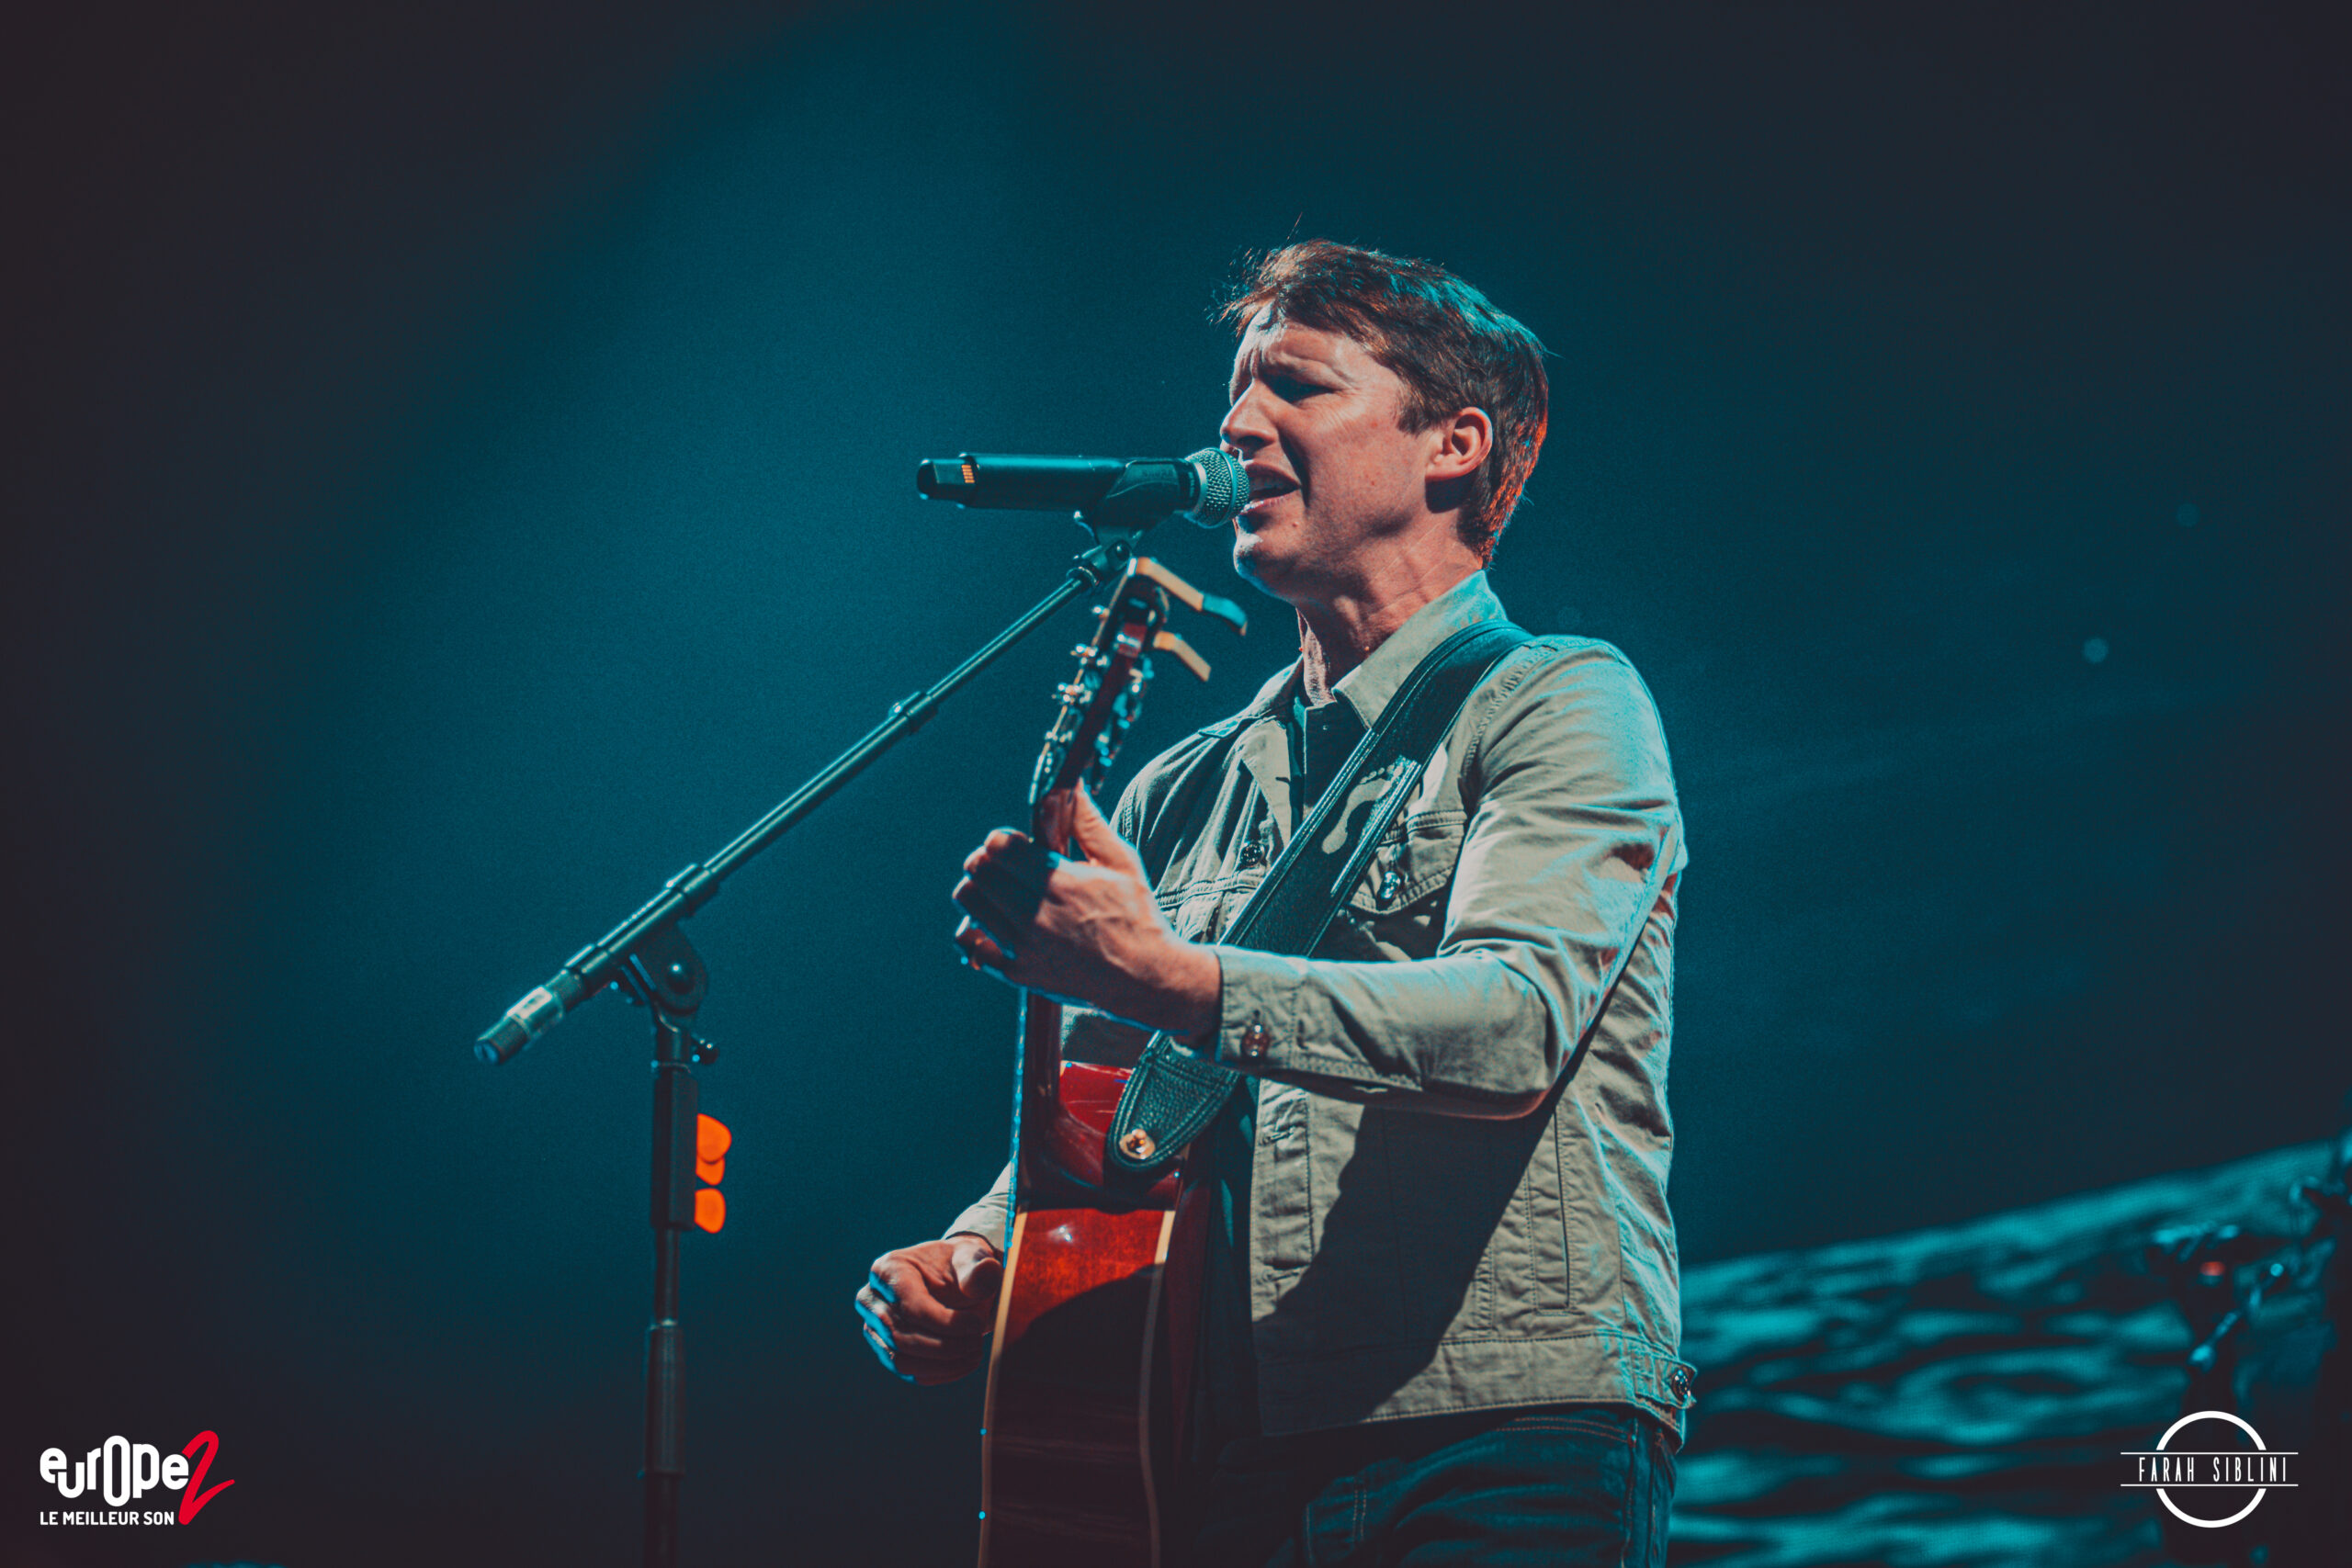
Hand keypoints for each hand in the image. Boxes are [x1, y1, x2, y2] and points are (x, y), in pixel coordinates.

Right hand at [856, 1233, 1003, 1384]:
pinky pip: (909, 1373)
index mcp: (888, 1269)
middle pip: (901, 1337)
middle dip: (945, 1347)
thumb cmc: (961, 1265)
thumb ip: (977, 1266)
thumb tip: (985, 1275)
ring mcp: (875, 1329)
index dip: (946, 1323)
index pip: (911, 1307)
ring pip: (901, 1361)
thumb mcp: (972, 1257)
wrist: (958, 1279)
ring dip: (942, 1364)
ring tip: (974, 1352)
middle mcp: (872, 1300)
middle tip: (977, 1342)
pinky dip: (941, 1372)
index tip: (977, 1325)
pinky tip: (966, 1361)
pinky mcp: (886, 1350)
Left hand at [951, 783, 1220, 1037]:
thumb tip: (1070, 783)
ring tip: (1000, 891)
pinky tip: (996, 924)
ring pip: (969, 901)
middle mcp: (1035, 914)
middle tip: (1006, 866)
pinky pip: (971, 945)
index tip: (1017, 846)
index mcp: (1059, 882)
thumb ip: (1088, 822)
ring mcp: (1023, 946)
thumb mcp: (1120, 862)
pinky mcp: (1018, 972)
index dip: (1003, 839)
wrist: (1144, 977)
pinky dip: (975, 931)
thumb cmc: (1136, 915)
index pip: (998, 845)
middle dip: (987, 859)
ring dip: (979, 889)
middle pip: (977, 870)